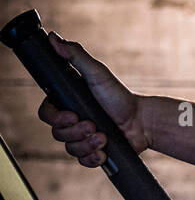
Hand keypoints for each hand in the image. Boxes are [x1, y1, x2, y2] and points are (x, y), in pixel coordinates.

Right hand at [37, 32, 148, 165]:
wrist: (141, 121)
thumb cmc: (119, 96)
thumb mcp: (97, 73)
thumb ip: (75, 56)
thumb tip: (54, 37)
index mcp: (68, 103)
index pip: (47, 114)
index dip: (56, 118)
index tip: (73, 115)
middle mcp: (71, 121)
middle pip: (57, 133)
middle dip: (76, 132)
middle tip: (94, 126)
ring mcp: (81, 138)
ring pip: (69, 149)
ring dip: (87, 144)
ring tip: (104, 138)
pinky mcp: (93, 152)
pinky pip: (82, 161)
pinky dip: (91, 159)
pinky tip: (103, 153)